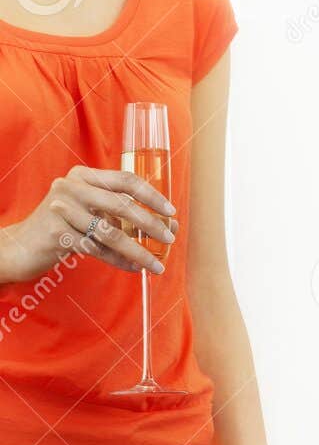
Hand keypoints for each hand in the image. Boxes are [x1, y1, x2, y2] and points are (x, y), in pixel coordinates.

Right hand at [0, 166, 175, 283]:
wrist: (21, 244)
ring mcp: (62, 209)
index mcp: (84, 176)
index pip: (126, 180)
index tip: (171, 212)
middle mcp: (71, 187)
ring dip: (138, 251)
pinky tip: (133, 268)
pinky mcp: (57, 234)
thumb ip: (123, 213)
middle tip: (170, 239)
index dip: (152, 196)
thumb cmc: (65, 226)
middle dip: (151, 225)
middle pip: (122, 205)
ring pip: (112, 233)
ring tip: (155, 265)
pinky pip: (98, 250)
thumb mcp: (91, 211)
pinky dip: (119, 261)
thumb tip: (169, 224)